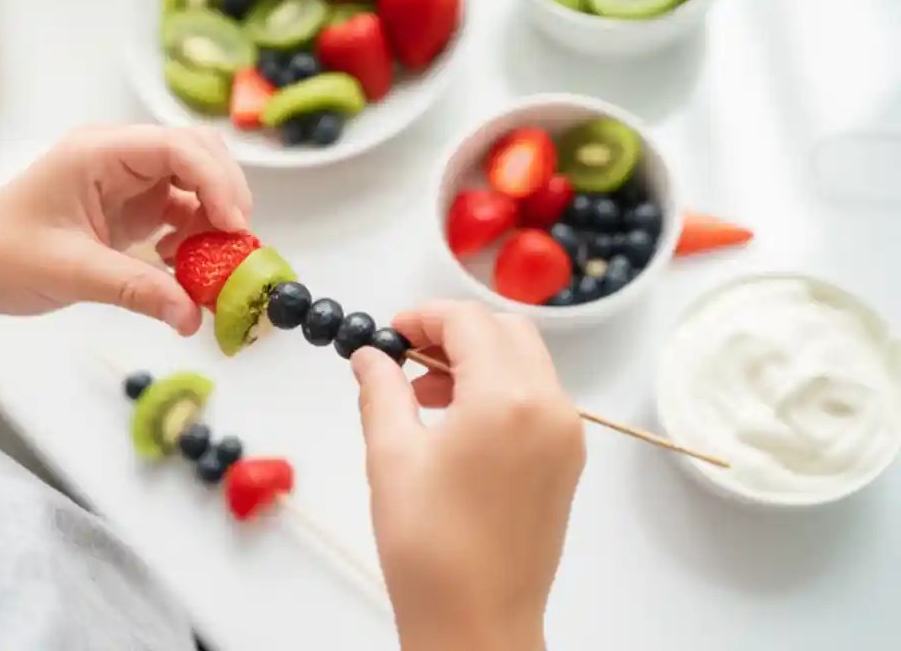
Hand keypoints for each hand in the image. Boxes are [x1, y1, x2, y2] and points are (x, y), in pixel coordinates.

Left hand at [0, 124, 250, 345]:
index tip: (234, 225)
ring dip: (212, 217)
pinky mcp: (131, 206)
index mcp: (98, 152)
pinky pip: (181, 210)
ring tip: (207, 261)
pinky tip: (179, 264)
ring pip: (195, 181)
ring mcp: (126, 179)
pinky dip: (194, 235)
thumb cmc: (2, 256)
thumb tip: (192, 316)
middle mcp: (118, 156)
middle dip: (225, 193)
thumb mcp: (72, 273)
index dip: (215, 180)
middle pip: (197, 153)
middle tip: (237, 243)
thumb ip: (137, 291)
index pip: (177, 146)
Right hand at [349, 302, 584, 650]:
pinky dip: (499, 389)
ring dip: (478, 359)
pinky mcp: (566, 462)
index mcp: (507, 399)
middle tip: (405, 355)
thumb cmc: (430, 549)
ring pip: (526, 362)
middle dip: (455, 331)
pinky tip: (456, 423)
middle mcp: (549, 408)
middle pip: (507, 331)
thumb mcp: (390, 457)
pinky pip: (537, 398)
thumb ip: (381, 390)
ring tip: (424, 396)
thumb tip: (369, 355)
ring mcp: (565, 436)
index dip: (424, 316)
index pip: (469, 322)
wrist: (477, 623)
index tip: (389, 332)